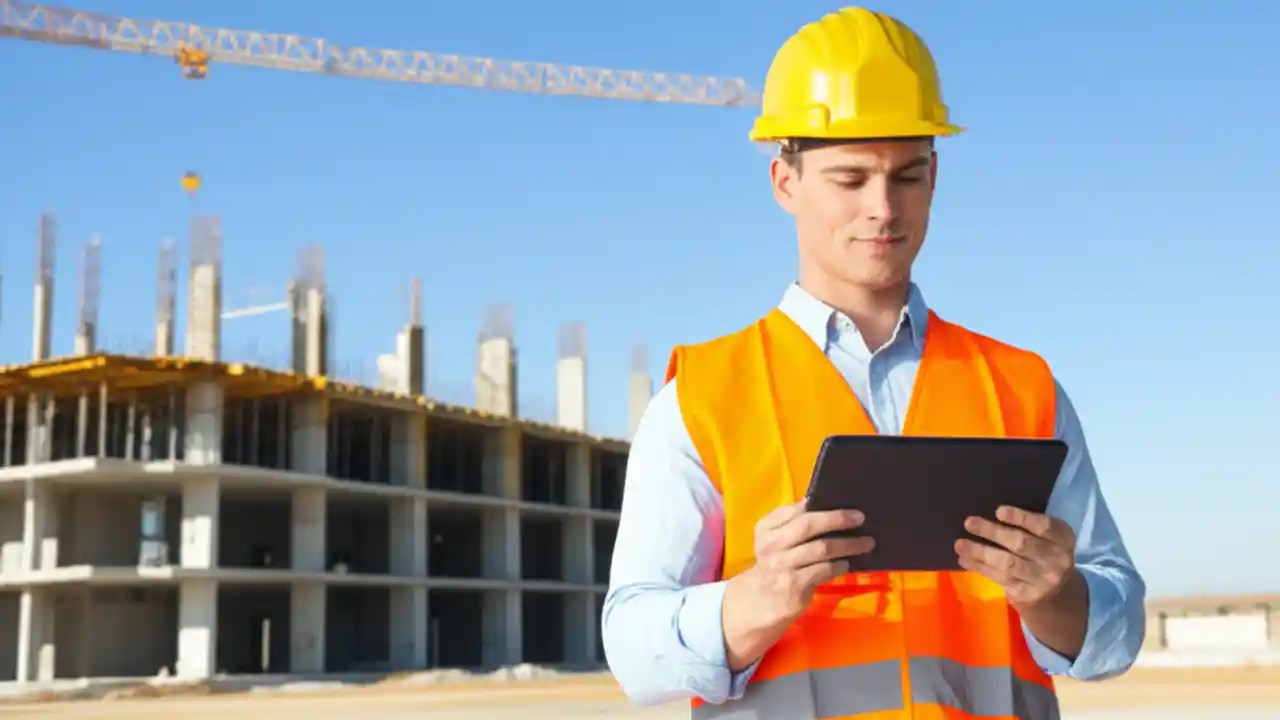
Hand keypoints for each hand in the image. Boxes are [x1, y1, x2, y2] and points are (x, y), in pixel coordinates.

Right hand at [741, 501, 874, 622]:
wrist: (761, 602)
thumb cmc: (775, 565)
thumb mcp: (776, 542)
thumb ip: (793, 524)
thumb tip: (825, 506)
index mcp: (766, 528)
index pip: (794, 510)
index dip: (820, 504)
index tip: (846, 502)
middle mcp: (772, 544)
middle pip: (808, 525)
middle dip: (837, 519)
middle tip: (860, 517)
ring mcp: (782, 565)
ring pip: (821, 548)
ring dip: (848, 544)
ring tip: (866, 542)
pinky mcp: (794, 585)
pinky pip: (824, 570)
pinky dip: (838, 566)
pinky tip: (847, 564)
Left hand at [955, 505, 1076, 609]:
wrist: (1058, 595)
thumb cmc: (1045, 554)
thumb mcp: (1048, 538)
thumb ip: (1030, 526)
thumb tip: (991, 514)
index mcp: (1062, 538)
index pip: (1043, 526)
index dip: (1021, 518)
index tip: (998, 511)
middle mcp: (1055, 559)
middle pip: (1021, 543)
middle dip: (992, 532)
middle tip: (969, 522)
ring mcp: (1040, 579)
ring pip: (1007, 563)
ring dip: (980, 552)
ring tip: (960, 544)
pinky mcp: (1026, 594)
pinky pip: (999, 577)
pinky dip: (979, 567)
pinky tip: (964, 559)